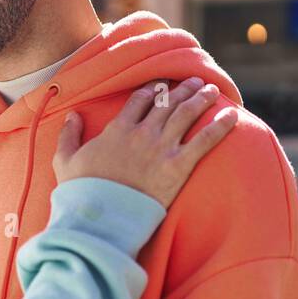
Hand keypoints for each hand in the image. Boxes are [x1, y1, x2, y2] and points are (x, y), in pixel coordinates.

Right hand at [53, 77, 238, 208]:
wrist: (101, 217)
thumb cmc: (81, 192)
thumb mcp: (65, 161)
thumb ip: (69, 135)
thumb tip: (72, 115)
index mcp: (117, 130)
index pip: (139, 100)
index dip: (152, 89)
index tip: (161, 84)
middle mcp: (142, 133)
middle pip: (167, 102)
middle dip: (182, 89)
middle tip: (193, 81)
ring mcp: (161, 149)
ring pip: (186, 114)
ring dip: (200, 98)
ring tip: (210, 89)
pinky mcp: (178, 167)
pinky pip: (204, 141)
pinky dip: (220, 126)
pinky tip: (232, 114)